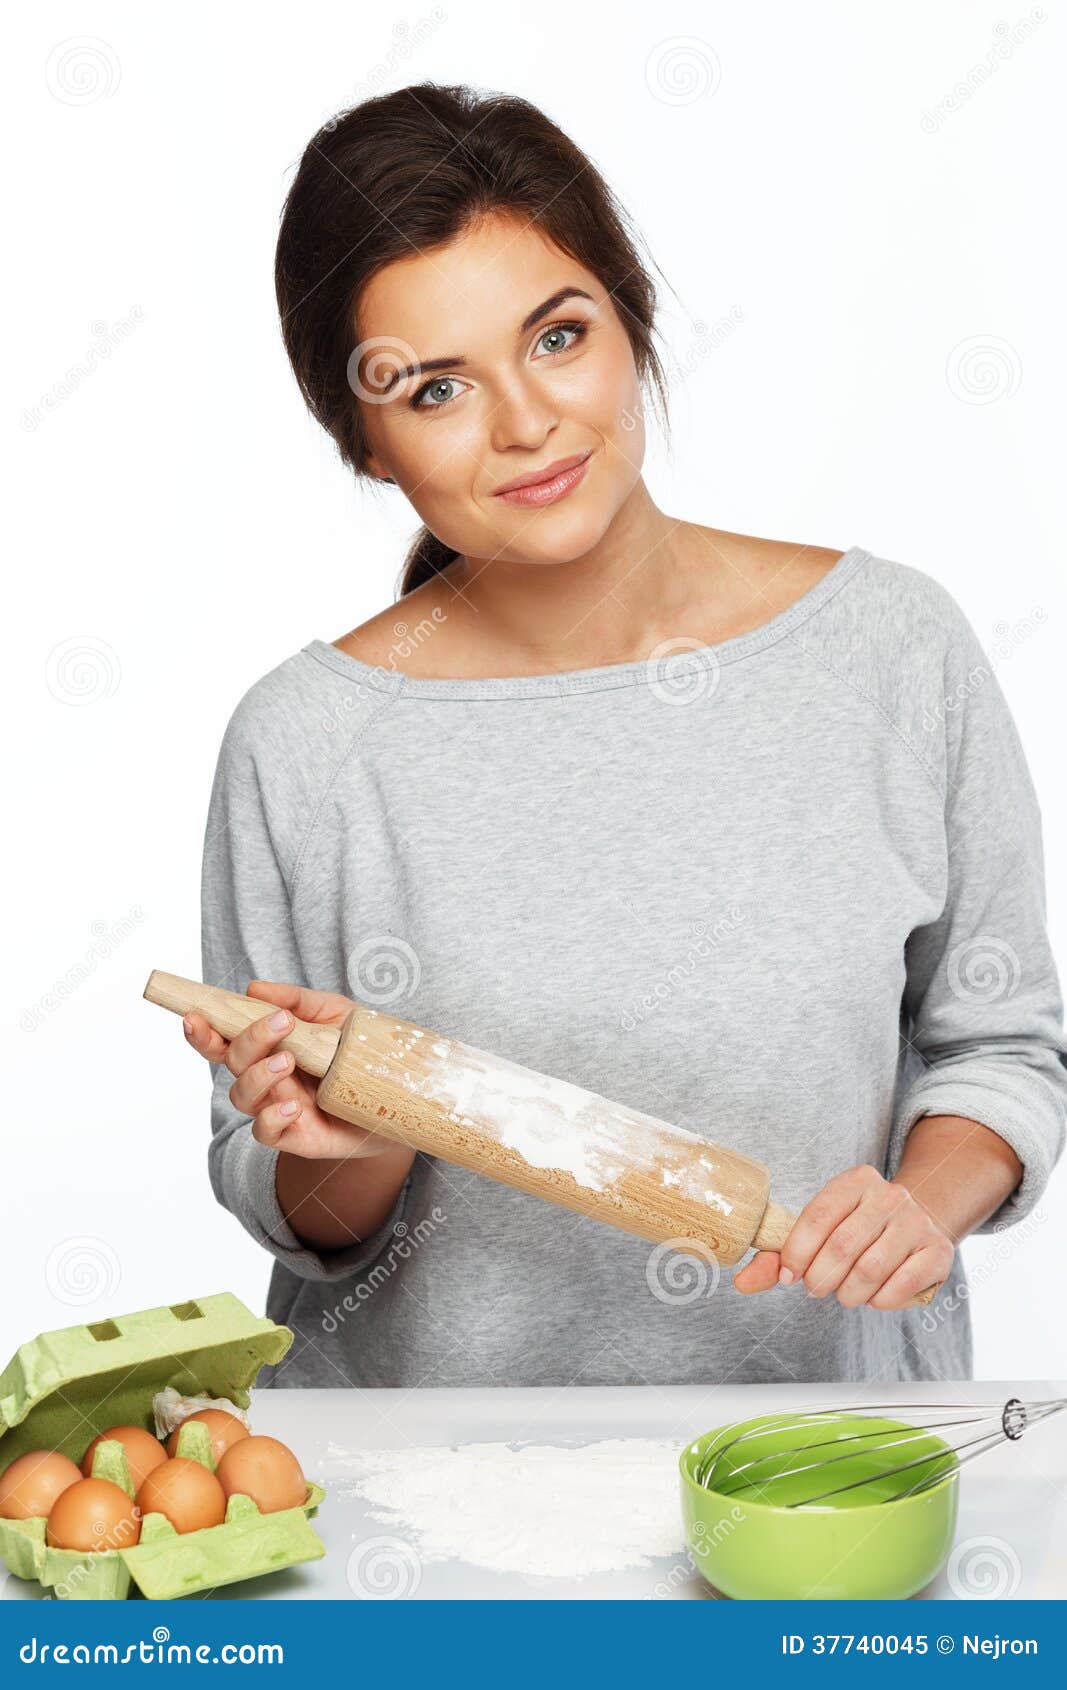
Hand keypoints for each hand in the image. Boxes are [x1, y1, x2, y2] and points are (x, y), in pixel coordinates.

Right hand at [182, 979, 393, 1160]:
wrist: (399, 1099)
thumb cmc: (359, 1052)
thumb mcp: (336, 1015)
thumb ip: (298, 1001)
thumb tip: (255, 988)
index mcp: (270, 1048)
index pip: (226, 1039)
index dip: (204, 1030)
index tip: (195, 1015)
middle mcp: (267, 1077)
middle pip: (233, 1061)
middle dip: (247, 1040)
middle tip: (281, 1023)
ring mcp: (278, 1107)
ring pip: (242, 1095)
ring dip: (258, 1075)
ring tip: (288, 1061)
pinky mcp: (296, 1136)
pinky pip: (266, 1132)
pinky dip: (272, 1117)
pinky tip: (294, 1105)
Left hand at [733, 1163, 955, 1309]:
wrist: (921, 1219)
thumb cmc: (860, 1228)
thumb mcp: (822, 1228)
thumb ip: (781, 1255)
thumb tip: (741, 1283)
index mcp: (856, 1181)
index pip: (818, 1216)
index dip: (796, 1252)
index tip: (789, 1275)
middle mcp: (889, 1196)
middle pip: (842, 1247)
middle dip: (820, 1278)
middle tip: (815, 1288)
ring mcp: (917, 1223)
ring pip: (869, 1270)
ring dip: (848, 1293)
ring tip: (844, 1293)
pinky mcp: (937, 1252)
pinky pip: (899, 1287)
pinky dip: (877, 1302)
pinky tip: (872, 1296)